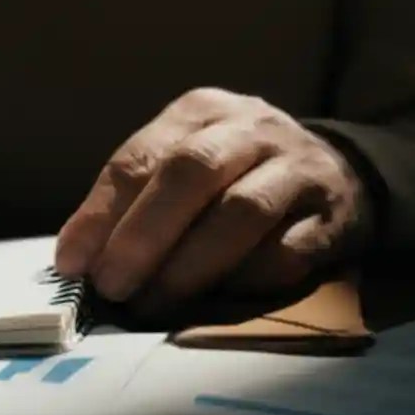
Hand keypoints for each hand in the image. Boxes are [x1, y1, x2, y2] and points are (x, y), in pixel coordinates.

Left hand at [55, 87, 370, 312]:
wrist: (341, 175)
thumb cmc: (235, 178)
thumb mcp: (182, 169)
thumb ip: (134, 203)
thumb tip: (77, 261)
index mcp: (200, 112)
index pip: (140, 158)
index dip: (101, 213)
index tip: (74, 264)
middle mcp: (251, 129)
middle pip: (192, 173)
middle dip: (144, 235)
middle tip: (113, 286)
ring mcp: (298, 168)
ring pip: (241, 211)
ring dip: (190, 264)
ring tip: (154, 303)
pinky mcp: (333, 216)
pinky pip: (287, 250)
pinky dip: (246, 279)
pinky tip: (216, 301)